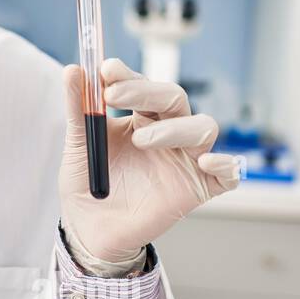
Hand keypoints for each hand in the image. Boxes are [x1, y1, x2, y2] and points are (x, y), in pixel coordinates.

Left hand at [58, 57, 238, 263]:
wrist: (90, 229)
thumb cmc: (87, 184)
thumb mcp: (79, 144)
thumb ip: (78, 108)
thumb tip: (72, 70)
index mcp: (141, 118)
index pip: (143, 86)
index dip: (129, 75)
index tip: (107, 70)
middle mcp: (168, 132)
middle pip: (174, 99)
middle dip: (146, 92)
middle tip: (114, 97)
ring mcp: (185, 159)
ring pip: (203, 128)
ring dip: (175, 128)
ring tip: (141, 140)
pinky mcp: (198, 188)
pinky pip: (227, 175)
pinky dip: (224, 165)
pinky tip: (205, 162)